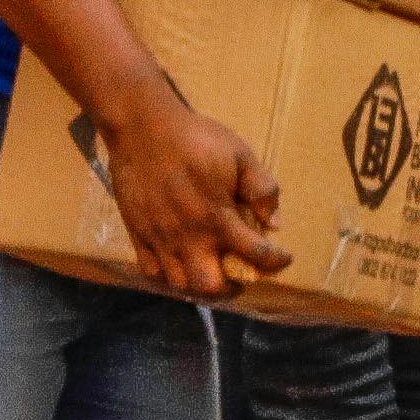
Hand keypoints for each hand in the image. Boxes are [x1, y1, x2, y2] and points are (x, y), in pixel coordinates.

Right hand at [97, 83, 288, 298]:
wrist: (144, 130)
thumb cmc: (197, 139)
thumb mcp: (241, 155)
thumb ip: (261, 190)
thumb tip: (275, 222)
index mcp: (218, 217)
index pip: (254, 254)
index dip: (274, 262)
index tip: (283, 260)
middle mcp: (188, 236)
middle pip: (209, 286)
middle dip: (231, 289)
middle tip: (242, 279)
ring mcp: (159, 239)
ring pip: (178, 284)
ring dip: (199, 286)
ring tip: (212, 275)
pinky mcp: (136, 234)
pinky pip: (150, 271)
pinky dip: (167, 276)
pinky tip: (179, 265)